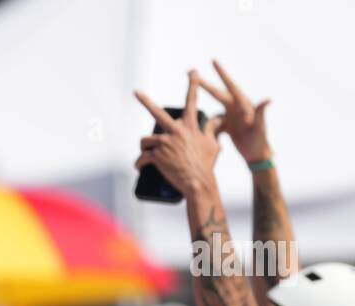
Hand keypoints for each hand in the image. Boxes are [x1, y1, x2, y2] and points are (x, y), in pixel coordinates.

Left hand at [134, 71, 222, 198]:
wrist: (198, 183)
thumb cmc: (206, 165)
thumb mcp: (213, 144)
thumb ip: (212, 130)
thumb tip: (218, 119)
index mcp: (191, 126)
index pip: (192, 101)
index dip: (193, 85)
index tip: (192, 72)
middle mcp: (176, 131)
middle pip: (156, 113)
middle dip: (145, 101)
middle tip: (136, 92)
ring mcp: (165, 143)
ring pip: (145, 140)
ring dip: (144, 148)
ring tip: (148, 156)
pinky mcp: (157, 156)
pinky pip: (142, 158)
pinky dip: (140, 164)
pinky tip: (140, 168)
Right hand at [197, 60, 271, 163]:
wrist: (256, 155)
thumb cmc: (259, 141)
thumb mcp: (260, 127)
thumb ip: (262, 112)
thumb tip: (269, 100)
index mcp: (242, 104)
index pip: (230, 85)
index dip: (221, 73)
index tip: (213, 61)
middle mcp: (236, 108)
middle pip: (218, 93)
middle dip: (206, 84)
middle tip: (193, 73)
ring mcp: (231, 116)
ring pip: (214, 106)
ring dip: (204, 102)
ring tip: (191, 97)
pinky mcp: (228, 125)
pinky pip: (214, 121)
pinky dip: (207, 121)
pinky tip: (197, 125)